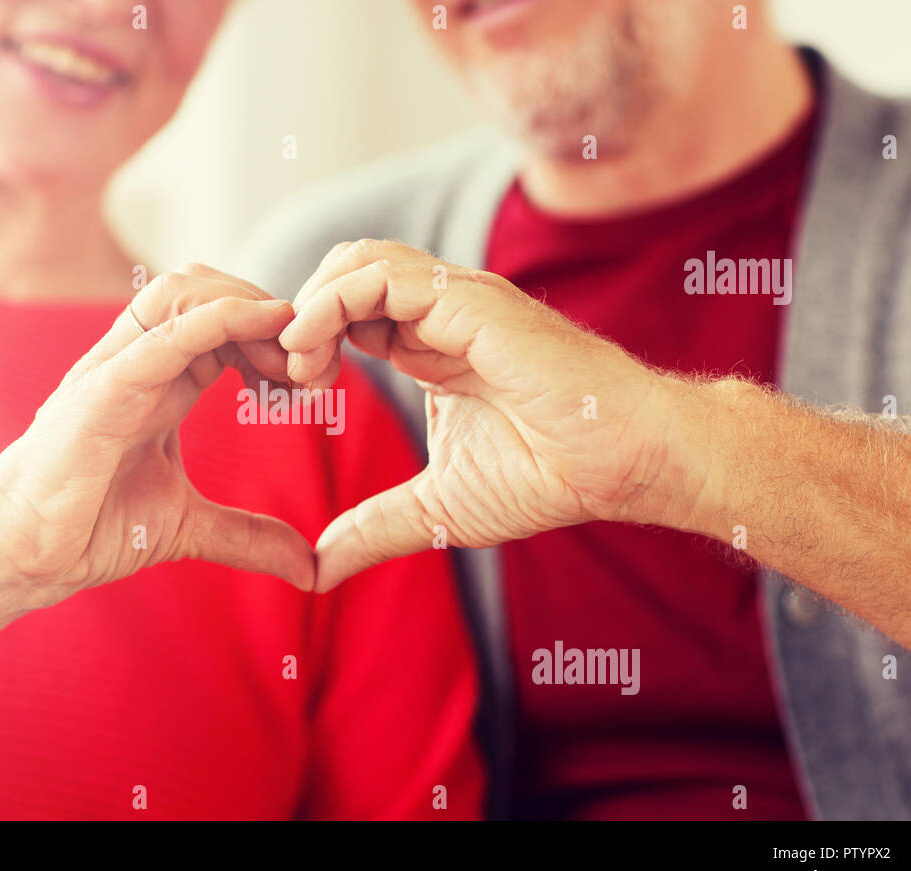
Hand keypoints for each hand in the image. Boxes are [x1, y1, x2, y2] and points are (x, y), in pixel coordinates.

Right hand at [0, 266, 315, 619]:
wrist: (24, 554)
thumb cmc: (89, 527)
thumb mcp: (189, 527)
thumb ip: (249, 536)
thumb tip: (310, 568)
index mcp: (162, 380)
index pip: (225, 321)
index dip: (276, 336)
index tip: (313, 381)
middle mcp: (140, 360)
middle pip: (210, 288)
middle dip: (271, 313)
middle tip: (311, 368)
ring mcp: (118, 367)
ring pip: (185, 290)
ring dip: (250, 306)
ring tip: (289, 357)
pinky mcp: (102, 388)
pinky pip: (163, 333)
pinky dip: (220, 318)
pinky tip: (264, 325)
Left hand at [280, 240, 688, 591]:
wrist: (623, 464)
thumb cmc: (549, 475)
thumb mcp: (436, 508)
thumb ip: (374, 528)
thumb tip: (318, 569)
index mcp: (428, 345)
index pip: (347, 311)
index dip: (308, 340)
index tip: (289, 391)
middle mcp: (437, 313)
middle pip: (344, 272)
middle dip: (300, 315)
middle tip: (287, 376)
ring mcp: (455, 301)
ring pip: (357, 261)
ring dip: (310, 305)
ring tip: (296, 364)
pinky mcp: (470, 303)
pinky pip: (383, 277)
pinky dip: (332, 303)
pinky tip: (315, 353)